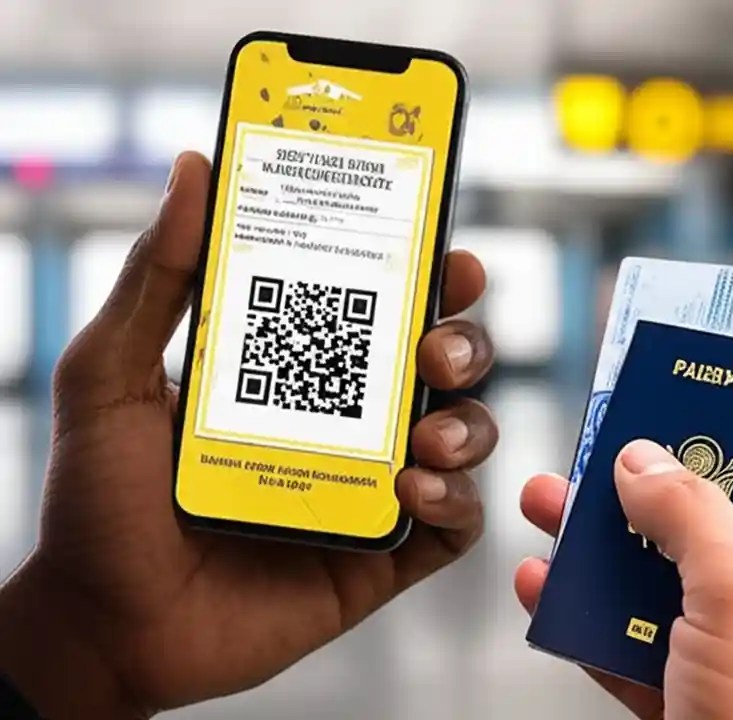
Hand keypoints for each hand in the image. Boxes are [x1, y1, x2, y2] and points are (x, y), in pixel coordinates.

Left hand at [0, 152, 497, 718]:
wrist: (104, 624)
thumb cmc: (102, 501)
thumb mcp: (113, 374)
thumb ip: (158, 275)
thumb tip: (195, 169)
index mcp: (298, 369)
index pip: (383, 307)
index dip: (429, 273)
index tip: (446, 250)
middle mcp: (349, 421)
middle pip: (445, 362)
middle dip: (465, 340)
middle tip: (436, 343)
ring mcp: (372, 488)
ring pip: (466, 434)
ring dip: (468, 421)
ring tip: (425, 433)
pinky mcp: (386, 555)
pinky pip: (454, 522)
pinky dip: (454, 499)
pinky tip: (411, 488)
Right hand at [515, 440, 732, 719]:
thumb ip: (695, 514)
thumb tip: (645, 460)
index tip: (685, 399)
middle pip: (711, 527)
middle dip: (643, 489)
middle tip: (594, 450)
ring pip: (658, 586)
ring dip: (599, 550)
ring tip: (548, 509)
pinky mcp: (685, 708)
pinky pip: (627, 649)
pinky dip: (584, 621)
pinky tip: (544, 592)